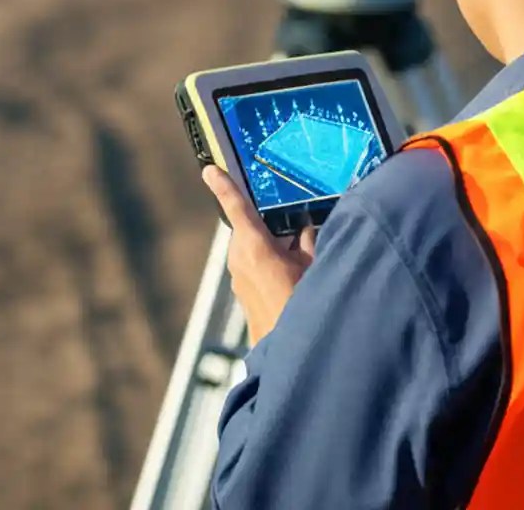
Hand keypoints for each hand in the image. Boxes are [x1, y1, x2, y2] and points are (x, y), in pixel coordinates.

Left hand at [203, 165, 316, 345]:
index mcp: (254, 248)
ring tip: (301, 263)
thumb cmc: (301, 307)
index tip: (209, 170)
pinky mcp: (243, 293)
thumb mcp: (313, 267)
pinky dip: (271, 263)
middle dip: (272, 226)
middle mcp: (240, 261)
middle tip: (299, 235)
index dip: (224, 186)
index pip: (237, 208)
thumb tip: (304, 228)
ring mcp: (239, 279)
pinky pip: (255, 267)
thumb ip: (307, 241)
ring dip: (274, 247)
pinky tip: (294, 278)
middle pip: (252, 229)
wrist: (287, 352)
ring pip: (254, 248)